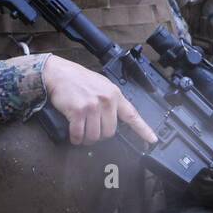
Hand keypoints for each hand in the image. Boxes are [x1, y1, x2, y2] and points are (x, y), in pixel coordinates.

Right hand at [41, 55, 157, 145]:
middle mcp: (106, 100)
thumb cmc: (79, 80)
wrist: (59, 73)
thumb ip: (111, 101)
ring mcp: (92, 106)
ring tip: (82, 133)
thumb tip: (115, 119)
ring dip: (87, 139)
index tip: (152, 140)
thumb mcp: (102, 86)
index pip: (132, 115)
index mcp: (115, 95)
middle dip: (100, 135)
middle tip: (92, 129)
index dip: (143, 130)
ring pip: (94, 136)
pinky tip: (74, 136)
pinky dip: (76, 139)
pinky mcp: (78, 111)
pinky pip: (79, 134)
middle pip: (110, 132)